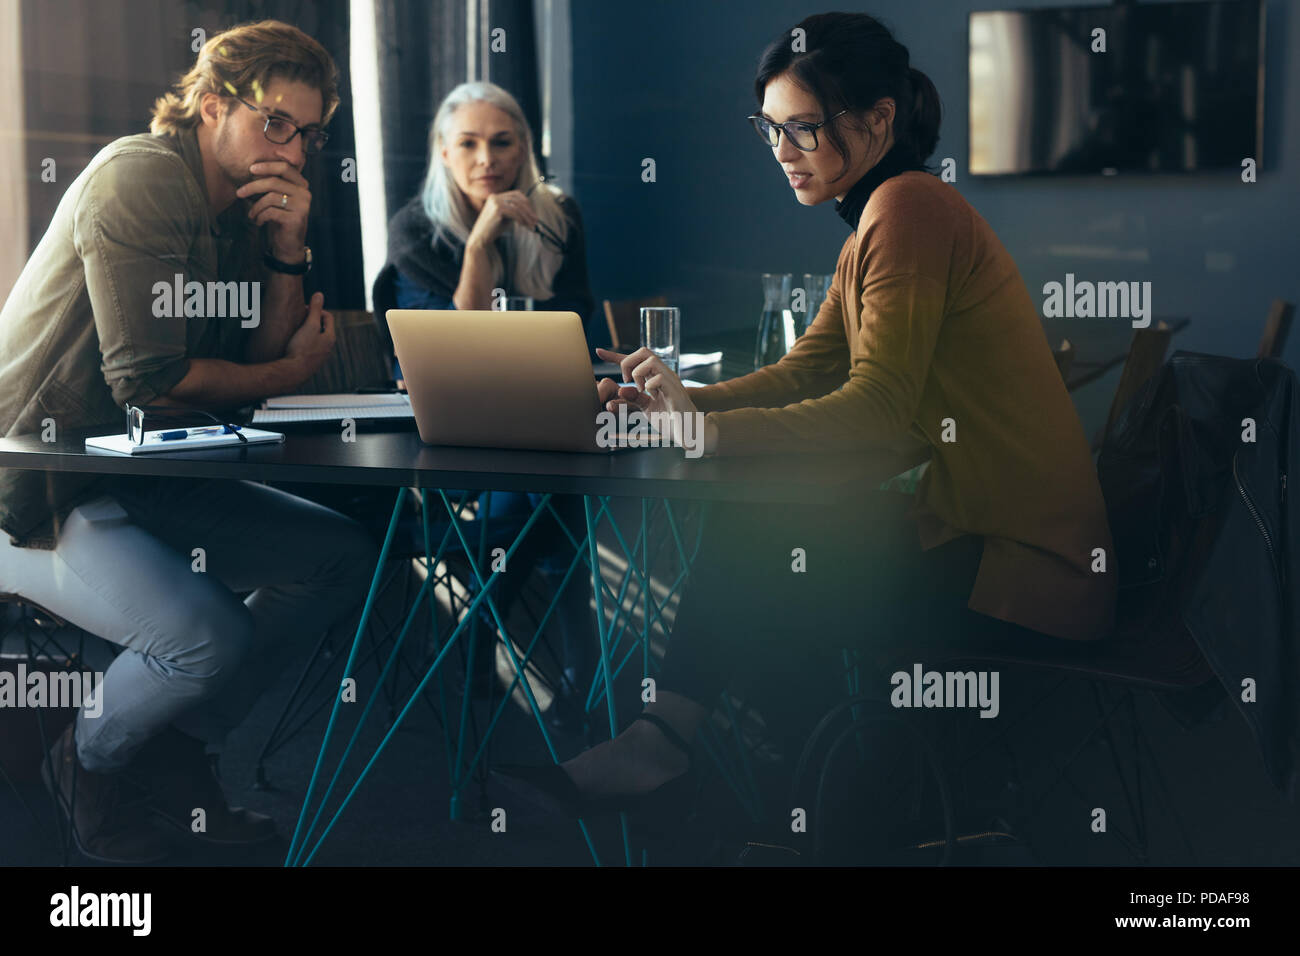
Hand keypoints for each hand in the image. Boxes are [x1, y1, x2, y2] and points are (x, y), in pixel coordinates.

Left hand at [236, 160, 311, 260]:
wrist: (289, 244)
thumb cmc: (280, 218)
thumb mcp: (277, 198)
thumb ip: (272, 184)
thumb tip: (252, 169)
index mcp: (301, 185)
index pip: (284, 168)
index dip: (267, 166)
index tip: (250, 169)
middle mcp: (305, 194)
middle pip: (274, 182)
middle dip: (252, 187)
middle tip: (239, 193)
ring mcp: (302, 207)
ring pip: (270, 197)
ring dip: (255, 207)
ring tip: (251, 214)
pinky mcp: (296, 219)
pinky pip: (271, 212)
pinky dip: (260, 216)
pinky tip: (258, 222)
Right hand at [284, 293, 334, 377]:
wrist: (293, 372)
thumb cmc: (301, 348)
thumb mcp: (309, 325)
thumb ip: (315, 310)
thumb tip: (319, 294)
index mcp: (330, 337)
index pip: (328, 317)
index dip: (317, 309)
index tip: (305, 309)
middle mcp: (328, 348)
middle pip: (322, 328)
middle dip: (312, 320)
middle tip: (299, 317)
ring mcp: (320, 356)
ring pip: (315, 339)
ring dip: (307, 331)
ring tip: (295, 329)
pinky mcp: (311, 363)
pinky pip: (308, 348)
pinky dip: (303, 342)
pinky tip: (292, 343)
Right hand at [466, 190, 538, 248]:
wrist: (481, 238)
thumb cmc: (493, 229)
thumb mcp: (506, 217)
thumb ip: (514, 211)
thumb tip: (530, 211)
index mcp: (496, 197)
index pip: (516, 194)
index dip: (527, 203)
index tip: (533, 213)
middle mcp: (495, 197)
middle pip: (518, 199)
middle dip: (529, 210)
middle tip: (536, 220)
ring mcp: (495, 202)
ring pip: (517, 206)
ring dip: (527, 216)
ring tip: (532, 225)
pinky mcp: (497, 209)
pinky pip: (514, 212)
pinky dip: (521, 219)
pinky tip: (523, 225)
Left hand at [596, 347, 716, 453]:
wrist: (690, 433)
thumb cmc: (671, 420)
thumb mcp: (647, 409)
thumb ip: (634, 400)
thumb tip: (619, 391)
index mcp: (656, 377)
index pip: (636, 360)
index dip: (616, 356)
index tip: (599, 352)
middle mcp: (664, 375)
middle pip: (644, 351)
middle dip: (628, 362)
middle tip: (626, 381)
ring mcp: (671, 382)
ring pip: (651, 360)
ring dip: (639, 373)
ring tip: (640, 390)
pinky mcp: (675, 392)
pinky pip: (660, 378)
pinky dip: (649, 385)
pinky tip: (651, 396)